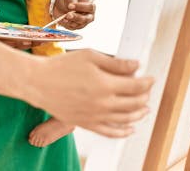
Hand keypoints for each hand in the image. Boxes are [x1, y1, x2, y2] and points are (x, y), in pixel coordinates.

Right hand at [0, 9, 32, 49]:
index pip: (9, 42)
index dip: (22, 41)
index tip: (33, 39)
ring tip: (34, 42)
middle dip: (27, 43)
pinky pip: (3, 48)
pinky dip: (12, 46)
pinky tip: (20, 44)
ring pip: (9, 48)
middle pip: (13, 46)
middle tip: (42, 41)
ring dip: (22, 45)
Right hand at [30, 51, 153, 136]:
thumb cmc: (61, 66)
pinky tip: (130, 129)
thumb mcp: (90, 56)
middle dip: (144, 96)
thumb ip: (115, 63)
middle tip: (147, 91)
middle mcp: (103, 104)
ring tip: (145, 109)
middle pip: (134, 103)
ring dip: (139, 114)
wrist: (38, 83)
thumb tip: (136, 66)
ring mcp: (95, 116)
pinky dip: (123, 132)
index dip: (147, 82)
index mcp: (105, 85)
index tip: (150, 78)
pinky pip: (110, 132)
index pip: (136, 86)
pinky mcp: (86, 124)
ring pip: (125, 119)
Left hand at [51, 0, 95, 29]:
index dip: (80, 7)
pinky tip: (62, 19)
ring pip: (78, 24)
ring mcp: (83, 23)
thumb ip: (69, 1)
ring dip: (70, 21)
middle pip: (85, 19)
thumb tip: (69, 5)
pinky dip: (66, 24)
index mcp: (91, 6)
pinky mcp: (76, 27)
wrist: (61, 5)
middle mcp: (89, 16)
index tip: (70, 5)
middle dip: (76, 17)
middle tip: (68, 15)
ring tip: (63, 16)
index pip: (89, 7)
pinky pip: (72, 27)